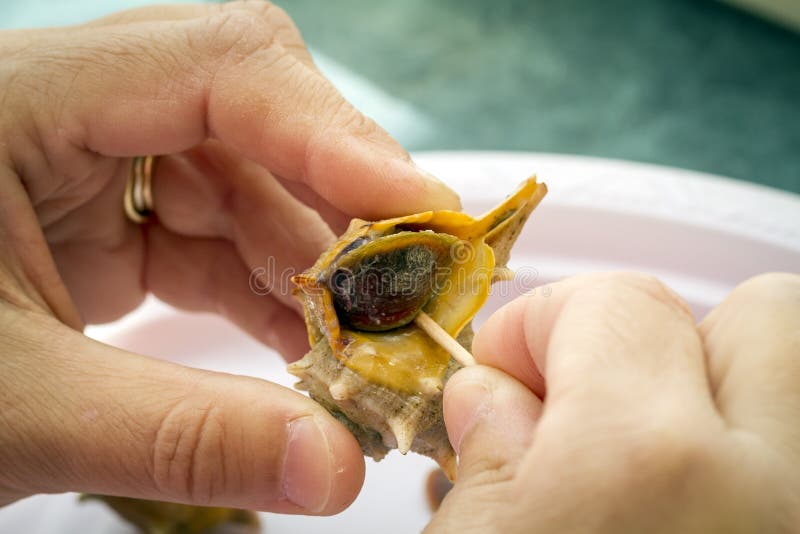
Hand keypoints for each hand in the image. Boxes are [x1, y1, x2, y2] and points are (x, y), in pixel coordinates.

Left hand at [0, 2, 458, 512]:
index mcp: (18, 100)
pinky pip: (217, 242)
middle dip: (338, 208)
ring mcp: (91, 169)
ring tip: (364, 348)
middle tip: (409, 288)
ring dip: (314, 272)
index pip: (218, 64)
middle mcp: (67, 111)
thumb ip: (182, 438)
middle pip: (252, 117)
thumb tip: (335, 472)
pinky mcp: (107, 228)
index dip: (333, 131)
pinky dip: (271, 298)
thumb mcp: (13, 414)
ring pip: (246, 189)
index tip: (417, 211)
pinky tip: (309, 353)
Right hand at [430, 273, 799, 532]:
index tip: (505, 380)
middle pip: (761, 314)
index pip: (618, 300)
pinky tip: (688, 510)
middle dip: (665, 340)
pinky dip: (745, 458)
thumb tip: (496, 394)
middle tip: (600, 412)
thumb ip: (487, 448)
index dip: (544, 325)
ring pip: (795, 382)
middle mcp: (769, 483)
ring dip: (720, 396)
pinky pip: (796, 458)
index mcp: (646, 460)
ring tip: (650, 462)